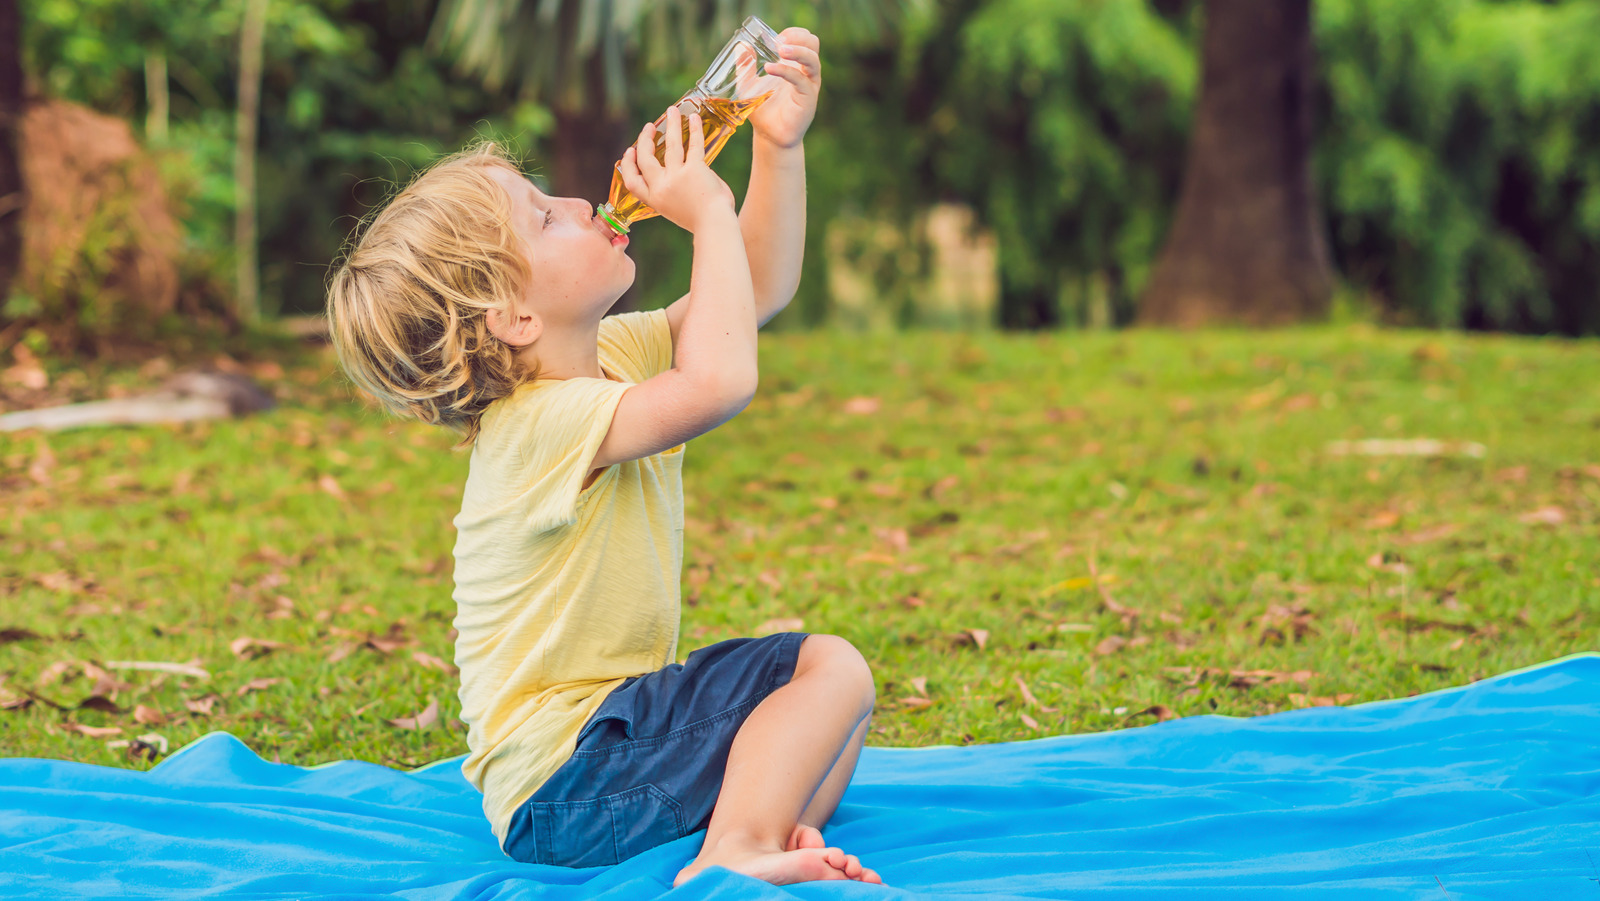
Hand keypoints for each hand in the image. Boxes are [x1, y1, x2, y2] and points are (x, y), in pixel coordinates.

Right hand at [616, 105, 735, 233]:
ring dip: (671, 124)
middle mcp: (662, 187)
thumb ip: (674, 192)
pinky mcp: (695, 170)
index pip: (632, 181)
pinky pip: (694, 144)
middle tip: (649, 127)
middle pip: (645, 158)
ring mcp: (677, 177)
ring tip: (672, 111)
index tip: (630, 151)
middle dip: (645, 139)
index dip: (628, 165)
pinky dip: (694, 129)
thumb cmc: (702, 222)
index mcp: (655, 200)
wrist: (715, 226)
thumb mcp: (677, 210)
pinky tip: (694, 118)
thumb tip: (687, 173)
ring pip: (670, 143)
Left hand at [746, 27, 820, 149]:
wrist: (769, 135)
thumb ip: (746, 65)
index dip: (792, 33)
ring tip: (779, 49)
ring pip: (813, 58)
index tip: (774, 37)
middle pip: (813, 43)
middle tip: (777, 41)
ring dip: (797, 50)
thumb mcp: (749, 84)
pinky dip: (786, 71)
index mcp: (795, 65)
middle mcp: (805, 72)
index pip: (803, 39)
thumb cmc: (763, 110)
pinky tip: (770, 68)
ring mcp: (809, 84)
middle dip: (797, 37)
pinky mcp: (808, 98)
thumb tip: (740, 46)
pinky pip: (801, 79)